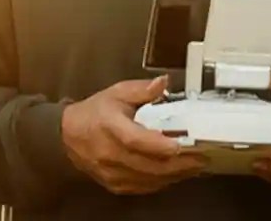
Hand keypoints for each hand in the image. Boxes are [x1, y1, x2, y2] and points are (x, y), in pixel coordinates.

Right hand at [61, 76, 209, 194]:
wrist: (69, 136)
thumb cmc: (94, 114)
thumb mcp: (116, 93)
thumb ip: (141, 89)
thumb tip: (163, 82)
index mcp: (109, 126)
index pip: (135, 140)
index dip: (158, 145)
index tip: (180, 144)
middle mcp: (109, 153)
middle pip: (148, 164)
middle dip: (179, 163)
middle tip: (201, 158)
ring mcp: (112, 172)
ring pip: (150, 179)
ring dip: (175, 175)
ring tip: (195, 167)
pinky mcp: (116, 185)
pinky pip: (144, 187)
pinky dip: (163, 181)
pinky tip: (176, 174)